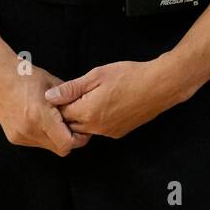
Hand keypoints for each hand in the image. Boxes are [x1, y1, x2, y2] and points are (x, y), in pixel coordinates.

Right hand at [0, 53, 89, 156]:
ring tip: (55, 119)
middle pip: (59, 148)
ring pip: (48, 147)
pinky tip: (41, 120)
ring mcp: (20, 135)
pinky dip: (43, 135)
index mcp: (40, 115)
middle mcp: (29, 130)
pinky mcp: (13, 137)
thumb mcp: (53, 84)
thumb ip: (70, 100)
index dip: (78, 139)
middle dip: (69, 139)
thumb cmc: (26, 76)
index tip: (82, 129)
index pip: (67, 143)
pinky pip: (36, 143)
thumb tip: (84, 111)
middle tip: (71, 124)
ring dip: (55, 137)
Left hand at [45, 59, 188, 138]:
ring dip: (84, 116)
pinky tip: (108, 104)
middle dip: (70, 111)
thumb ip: (72, 88)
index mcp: (88, 112)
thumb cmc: (129, 75)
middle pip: (71, 125)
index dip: (61, 101)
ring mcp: (109, 132)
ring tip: (94, 97)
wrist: (160, 85)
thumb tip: (49, 96)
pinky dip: (98, 120)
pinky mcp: (120, 133)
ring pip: (86, 128)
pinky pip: (100, 130)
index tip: (67, 90)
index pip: (61, 114)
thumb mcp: (97, 75)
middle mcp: (97, 128)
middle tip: (79, 93)